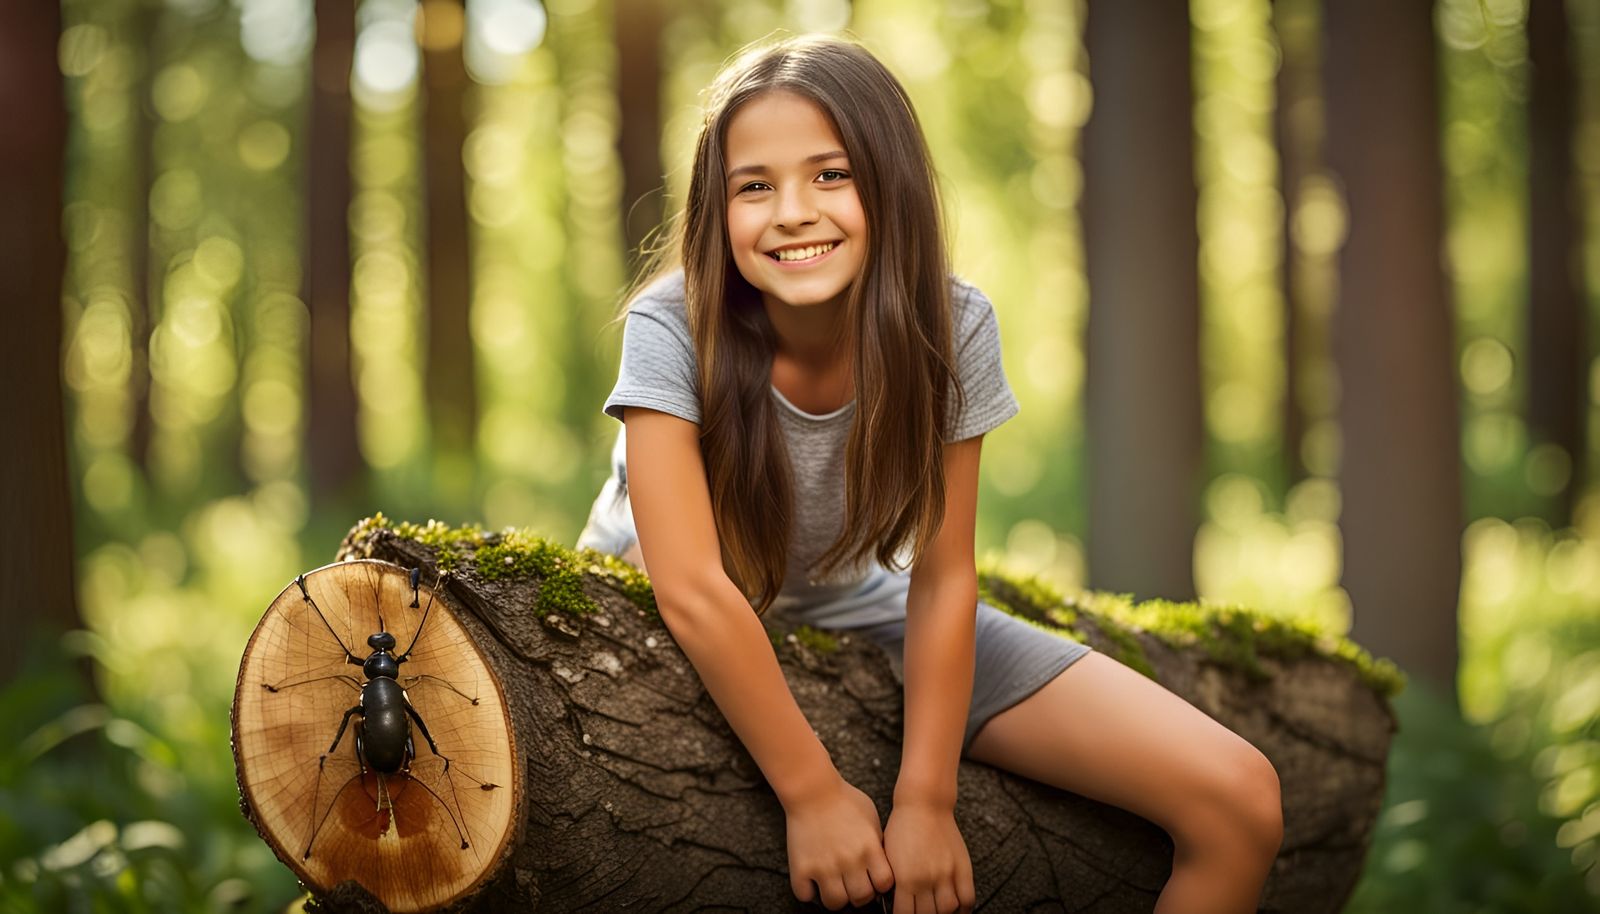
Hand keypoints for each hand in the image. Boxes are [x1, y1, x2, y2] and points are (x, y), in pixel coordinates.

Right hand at [783, 776, 894, 908]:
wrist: (812, 789)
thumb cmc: (844, 800)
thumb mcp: (872, 819)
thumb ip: (879, 844)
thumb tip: (883, 867)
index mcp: (869, 848)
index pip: (884, 885)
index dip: (879, 885)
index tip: (872, 879)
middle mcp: (849, 861)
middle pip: (861, 898)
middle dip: (859, 895)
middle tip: (852, 885)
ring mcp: (824, 866)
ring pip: (834, 903)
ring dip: (836, 897)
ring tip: (834, 886)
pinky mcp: (801, 867)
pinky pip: (805, 896)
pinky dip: (809, 893)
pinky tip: (813, 882)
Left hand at [883, 802, 974, 913]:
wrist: (924, 803)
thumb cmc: (902, 827)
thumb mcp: (889, 856)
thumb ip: (892, 882)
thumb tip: (892, 903)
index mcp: (905, 878)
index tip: (904, 913)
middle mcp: (927, 879)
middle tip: (920, 910)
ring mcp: (947, 874)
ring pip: (948, 910)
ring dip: (942, 913)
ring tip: (936, 909)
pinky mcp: (962, 867)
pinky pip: (968, 898)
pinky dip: (963, 908)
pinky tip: (956, 907)